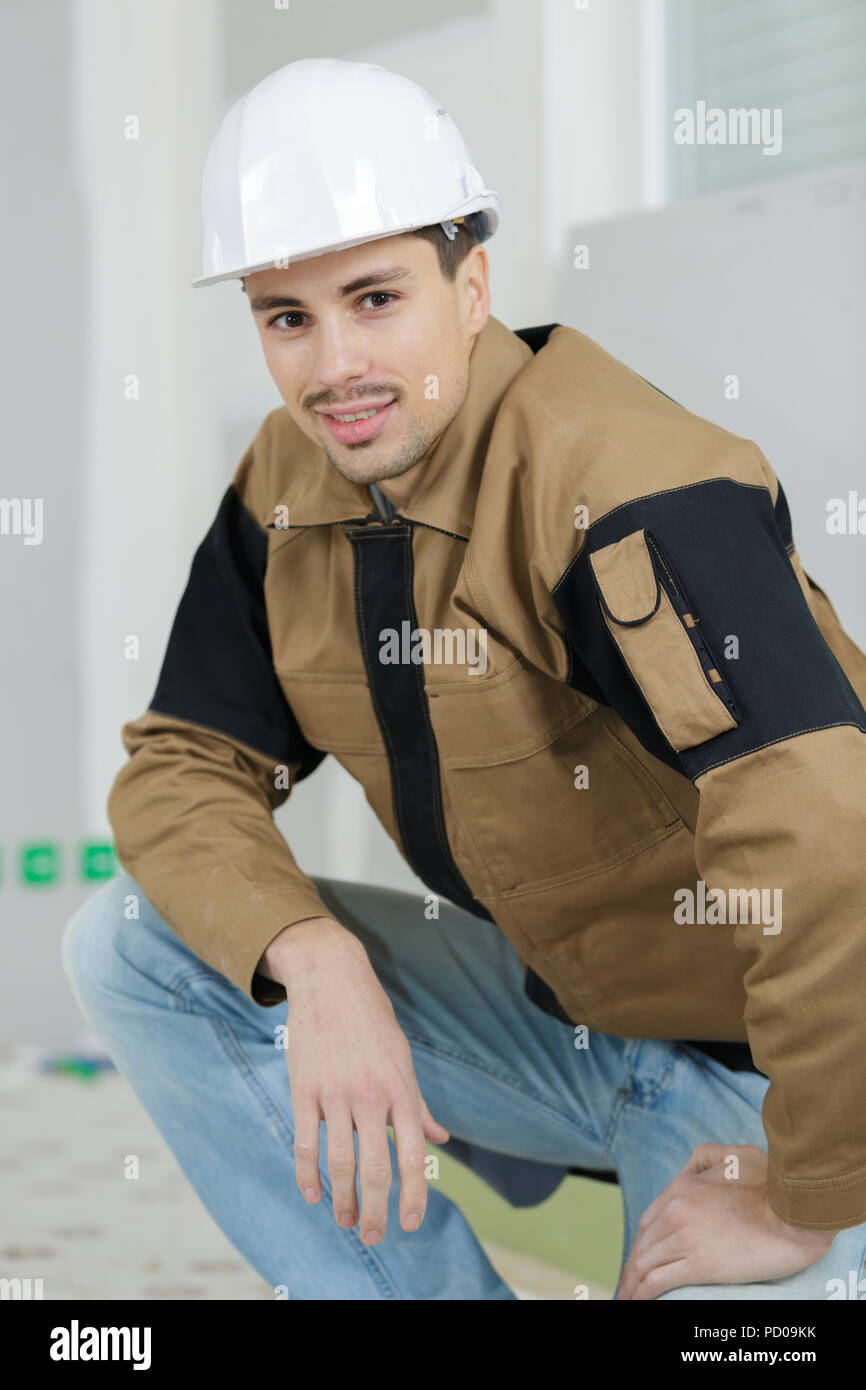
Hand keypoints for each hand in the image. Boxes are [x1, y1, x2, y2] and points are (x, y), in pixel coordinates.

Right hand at [266, 917, 449, 1245]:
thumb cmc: (372, 1020)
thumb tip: (441, 1139)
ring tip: (345, 1221)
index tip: (410, 1223)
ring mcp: (335, 1093)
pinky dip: (307, 1173)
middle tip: (374, 1236)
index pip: (412, 1155)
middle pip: (375, 1168)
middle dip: (376, 1209)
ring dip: (342, 1199)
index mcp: (401, 1089)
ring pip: (339, 1161)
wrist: (332, 978)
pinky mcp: (304, 1088)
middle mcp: (371, 1095)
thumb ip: (418, 1104)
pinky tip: (312, 1194)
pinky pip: (305, 1140)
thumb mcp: (403, 1058)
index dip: (413, 1195)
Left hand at [616, 1143, 836, 1298]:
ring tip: (627, 1295)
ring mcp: (686, 1238)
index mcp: (683, 1187)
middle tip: (627, 1280)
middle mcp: (677, 1211)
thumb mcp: (734, 1155)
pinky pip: (659, 1280)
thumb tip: (689, 1169)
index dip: (641, 1240)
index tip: (638, 1254)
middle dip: (633, 1263)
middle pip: (644, 1242)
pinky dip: (643, 1292)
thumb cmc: (772, 1184)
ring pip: (646, 1262)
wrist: (793, 1213)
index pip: (649, 1219)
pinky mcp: (699, 1265)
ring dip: (633, 1281)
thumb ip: (706, 1158)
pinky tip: (638, 1300)